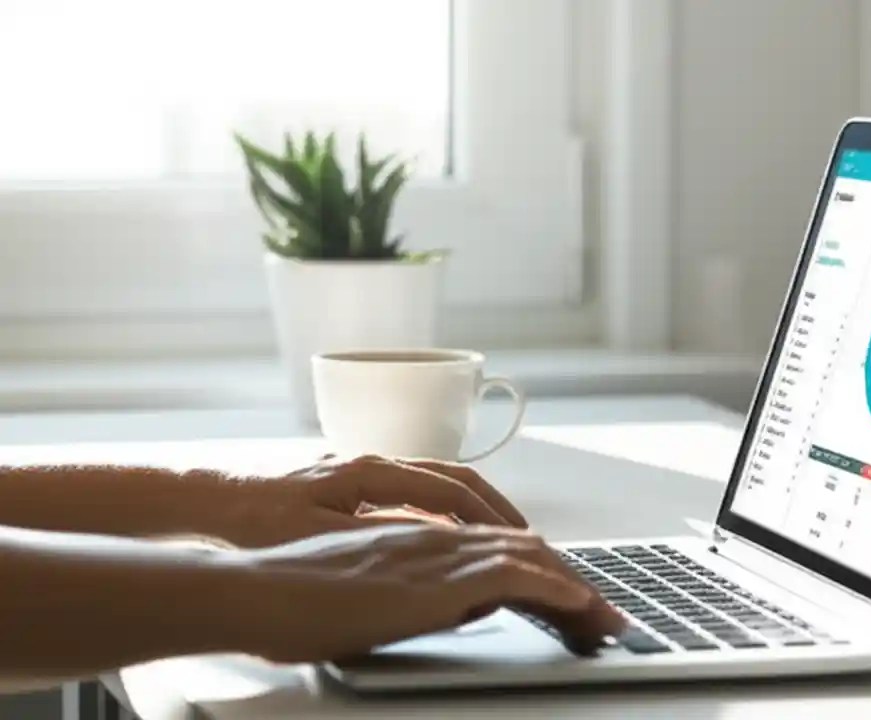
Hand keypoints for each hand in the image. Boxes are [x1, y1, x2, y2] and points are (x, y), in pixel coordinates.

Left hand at [215, 455, 527, 547]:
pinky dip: (442, 511)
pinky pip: (412, 495)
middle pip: (450, 477)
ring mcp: (363, 473)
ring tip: (495, 533)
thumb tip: (432, 533)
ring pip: (433, 484)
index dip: (487, 511)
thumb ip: (379, 532)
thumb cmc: (256, 523)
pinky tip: (448, 534)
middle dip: (490, 504)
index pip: (448, 486)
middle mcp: (372, 463)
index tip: (515, 533)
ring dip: (468, 507)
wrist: (212, 507)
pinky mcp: (352, 487)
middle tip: (521, 532)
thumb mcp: (320, 534)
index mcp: (370, 470)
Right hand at [240, 522, 627, 661]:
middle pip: (524, 548)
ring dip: (574, 587)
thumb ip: (417, 589)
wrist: (251, 591)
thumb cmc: (293, 596)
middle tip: (602, 613)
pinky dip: (556, 589)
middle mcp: (436, 536)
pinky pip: (515, 577)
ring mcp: (437, 553)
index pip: (498, 546)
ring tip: (605, 617)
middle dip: (569, 580)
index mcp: (419, 536)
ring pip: (528, 556)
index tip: (570, 598)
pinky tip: (580, 607)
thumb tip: (466, 605)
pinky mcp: (435, 580)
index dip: (541, 570)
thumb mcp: (369, 592)